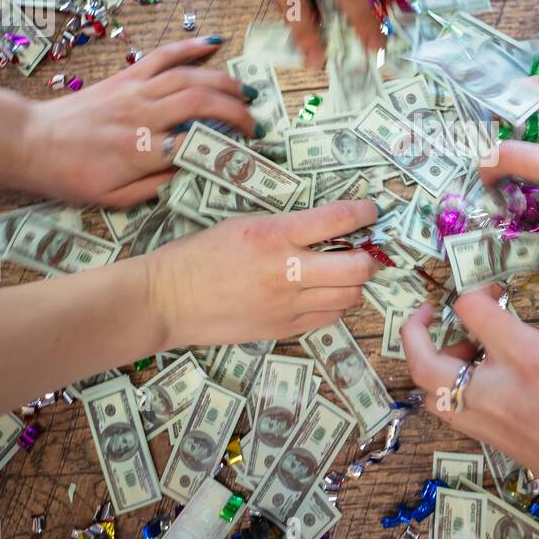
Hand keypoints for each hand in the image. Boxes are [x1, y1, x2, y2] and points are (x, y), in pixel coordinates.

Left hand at [17, 37, 255, 206]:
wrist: (31, 142)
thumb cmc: (71, 175)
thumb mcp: (113, 197)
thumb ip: (155, 187)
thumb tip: (190, 172)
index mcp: (140, 151)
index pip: (195, 144)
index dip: (226, 147)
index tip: (245, 153)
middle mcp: (142, 116)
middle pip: (200, 103)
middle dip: (235, 110)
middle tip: (254, 122)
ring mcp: (135, 91)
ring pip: (188, 77)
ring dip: (223, 82)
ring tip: (246, 92)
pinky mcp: (126, 77)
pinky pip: (162, 57)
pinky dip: (188, 47)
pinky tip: (212, 44)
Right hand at [143, 200, 378, 347]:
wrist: (167, 300)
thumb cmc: (200, 254)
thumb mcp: (243, 225)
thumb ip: (286, 226)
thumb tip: (327, 227)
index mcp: (274, 234)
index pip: (337, 219)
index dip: (363, 212)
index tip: (371, 210)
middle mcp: (287, 270)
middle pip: (357, 267)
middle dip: (369, 256)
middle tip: (365, 248)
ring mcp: (287, 304)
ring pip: (349, 296)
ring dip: (355, 282)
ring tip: (345, 272)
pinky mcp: (283, 328)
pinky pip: (328, 317)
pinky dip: (336, 304)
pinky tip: (325, 293)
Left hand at [402, 286, 538, 538]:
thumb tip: (515, 336)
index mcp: (533, 359)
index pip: (472, 310)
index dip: (475, 292)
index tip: (491, 292)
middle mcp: (502, 393)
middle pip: (425, 360)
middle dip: (414, 331)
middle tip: (429, 313)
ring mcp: (496, 427)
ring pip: (432, 393)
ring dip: (432, 365)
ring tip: (461, 349)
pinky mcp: (501, 450)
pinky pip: (459, 415)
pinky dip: (456, 392)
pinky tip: (486, 383)